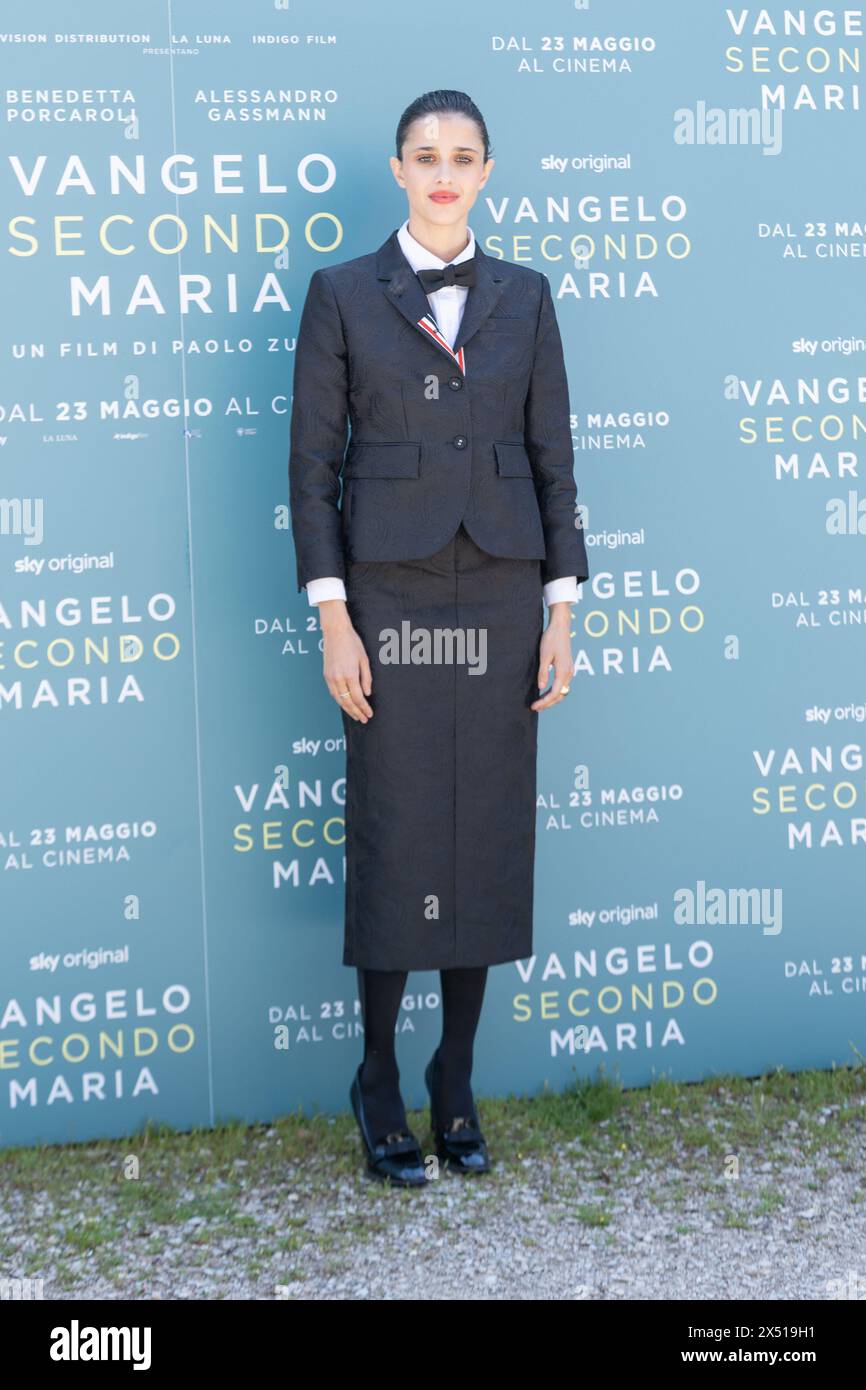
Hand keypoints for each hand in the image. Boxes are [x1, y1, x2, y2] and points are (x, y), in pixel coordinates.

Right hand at [319, 601, 372, 722]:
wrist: (335, 632)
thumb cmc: (352, 643)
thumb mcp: (364, 659)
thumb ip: (366, 678)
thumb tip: (367, 693)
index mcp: (350, 674)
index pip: (358, 697)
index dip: (364, 708)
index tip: (369, 714)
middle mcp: (338, 678)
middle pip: (348, 701)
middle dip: (356, 712)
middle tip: (364, 719)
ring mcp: (330, 677)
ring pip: (339, 699)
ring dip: (347, 709)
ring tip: (355, 715)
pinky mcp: (326, 675)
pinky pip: (333, 693)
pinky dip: (340, 701)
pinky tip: (345, 704)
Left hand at [531, 603, 572, 711]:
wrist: (561, 627)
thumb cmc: (551, 639)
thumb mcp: (544, 655)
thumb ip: (543, 672)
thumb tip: (541, 687)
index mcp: (563, 671)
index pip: (555, 693)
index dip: (544, 701)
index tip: (534, 706)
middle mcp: (569, 673)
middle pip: (560, 695)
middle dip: (548, 703)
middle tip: (535, 708)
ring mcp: (569, 671)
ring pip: (562, 691)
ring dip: (552, 699)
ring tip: (540, 703)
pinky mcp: (567, 668)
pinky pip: (562, 685)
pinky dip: (555, 692)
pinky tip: (546, 692)